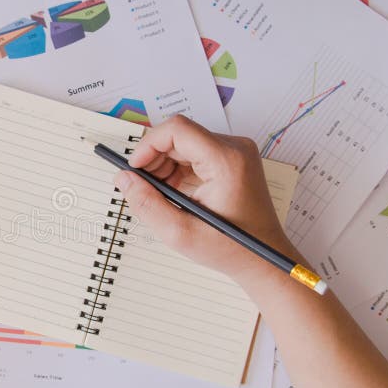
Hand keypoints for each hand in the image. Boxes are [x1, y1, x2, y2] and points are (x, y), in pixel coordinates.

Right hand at [113, 115, 292, 282]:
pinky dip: (177, 168)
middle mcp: (235, 148)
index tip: (134, 168)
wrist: (264, 258)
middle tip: (143, 186)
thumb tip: (124, 179)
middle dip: (154, 157)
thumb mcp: (180, 233)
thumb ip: (147, 204)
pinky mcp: (232, 160)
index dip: (148, 145)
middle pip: (179, 135)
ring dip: (164, 164)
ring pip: (184, 142)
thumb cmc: (232, 248)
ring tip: (160, 193)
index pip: (177, 129)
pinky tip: (174, 191)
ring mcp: (235, 152)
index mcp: (227, 161)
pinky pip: (194, 151)